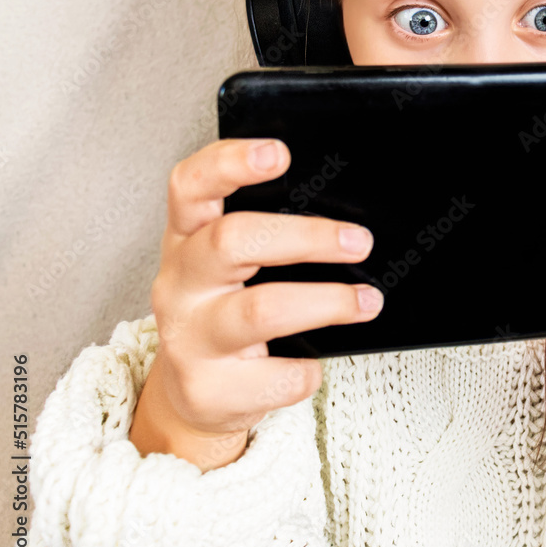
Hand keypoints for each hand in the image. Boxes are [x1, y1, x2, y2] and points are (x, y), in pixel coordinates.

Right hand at [130, 137, 382, 470]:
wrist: (197, 394)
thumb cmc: (226, 309)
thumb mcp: (233, 263)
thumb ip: (268, 232)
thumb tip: (348, 217)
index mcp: (186, 237)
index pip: (190, 185)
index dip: (229, 163)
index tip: (278, 152)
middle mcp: (179, 282)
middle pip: (233, 240)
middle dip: (307, 236)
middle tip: (359, 241)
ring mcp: (188, 336)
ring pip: (261, 309)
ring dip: (327, 302)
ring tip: (366, 301)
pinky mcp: (207, 388)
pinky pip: (275, 375)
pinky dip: (307, 369)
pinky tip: (316, 361)